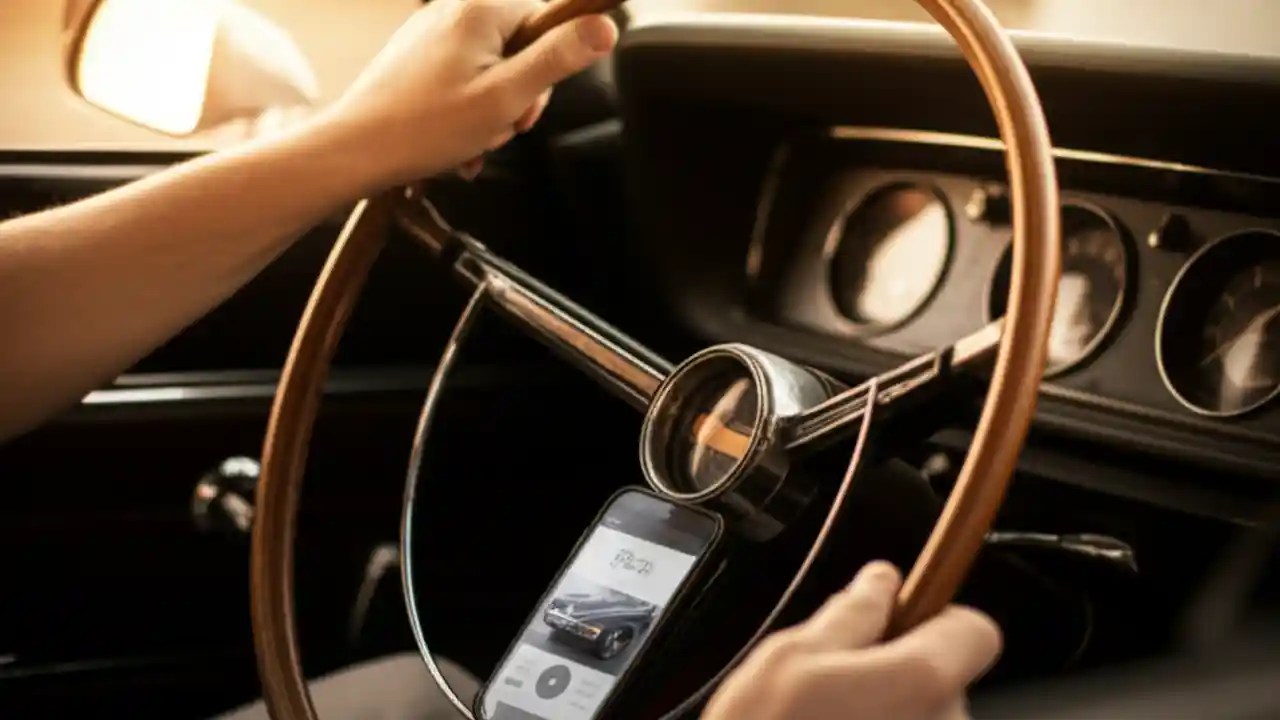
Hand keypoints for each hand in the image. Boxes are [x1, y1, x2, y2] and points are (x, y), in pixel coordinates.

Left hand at [322, 0, 617, 186]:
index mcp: (479, 9)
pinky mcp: (417, 55)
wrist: (356, 150)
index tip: (527, 102)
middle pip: (519, 45)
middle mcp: (453, 8)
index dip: (547, 68)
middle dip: (516, 94)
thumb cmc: (424, 128)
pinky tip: (454, 139)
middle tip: (498, 127)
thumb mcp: (507, 98)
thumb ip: (558, 59)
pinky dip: (466, 109)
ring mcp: (431, 31)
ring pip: (490, 67)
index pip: (546, 19)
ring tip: (470, 138)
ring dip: (491, 110)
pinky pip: (461, 77)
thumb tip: (603, 26)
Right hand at [703, 562, 1001, 719]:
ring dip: (887, 716)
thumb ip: (850, 613)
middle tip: (837, 687)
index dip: (935, 620)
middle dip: (898, 674)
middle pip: (944, 681)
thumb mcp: (789, 657)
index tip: (896, 626)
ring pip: (923, 718)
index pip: (975, 631)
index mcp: (921, 681)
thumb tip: (881, 582)